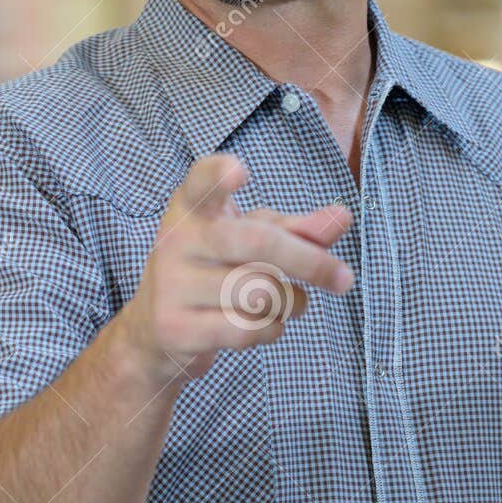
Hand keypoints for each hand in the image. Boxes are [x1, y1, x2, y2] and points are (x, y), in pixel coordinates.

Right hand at [117, 153, 353, 388]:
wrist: (156, 331)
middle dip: (310, 262)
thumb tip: (343, 217)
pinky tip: (264, 325)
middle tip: (345, 279)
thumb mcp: (253, 240)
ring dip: (291, 302)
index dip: (218, 174)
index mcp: (193, 208)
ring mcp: (171, 285)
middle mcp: (176, 240)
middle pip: (258, 242)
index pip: (201, 181)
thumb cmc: (216, 271)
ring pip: (261, 292)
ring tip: (288, 302)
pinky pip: (247, 329)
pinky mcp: (175, 328)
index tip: (239, 170)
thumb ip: (297, 229)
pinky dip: (271, 330)